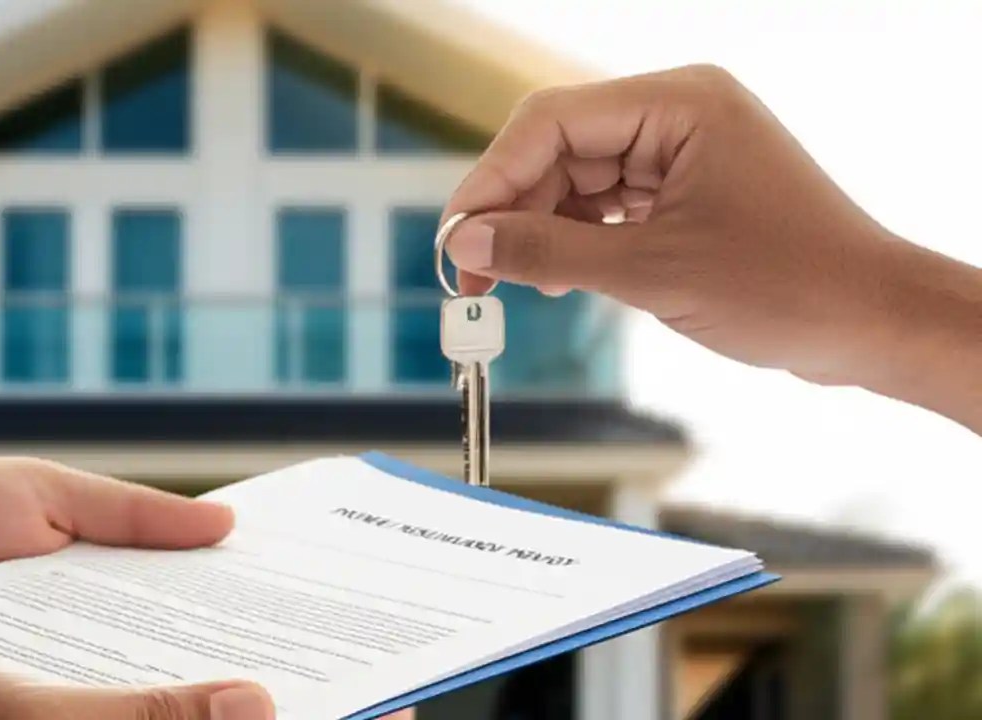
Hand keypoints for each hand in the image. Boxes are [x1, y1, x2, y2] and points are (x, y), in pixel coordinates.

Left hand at [0, 458, 415, 718]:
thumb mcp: (49, 495)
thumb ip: (133, 514)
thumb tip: (227, 526)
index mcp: (120, 563)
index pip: (213, 584)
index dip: (273, 595)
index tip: (335, 604)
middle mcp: (108, 619)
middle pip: (203, 643)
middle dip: (272, 654)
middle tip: (341, 670)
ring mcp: (75, 662)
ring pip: (160, 684)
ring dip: (218, 691)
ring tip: (289, 696)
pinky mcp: (38, 695)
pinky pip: (100, 704)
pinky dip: (142, 709)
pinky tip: (191, 711)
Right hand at [443, 64, 981, 431]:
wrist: (871, 322)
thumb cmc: (787, 287)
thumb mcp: (649, 272)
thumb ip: (548, 251)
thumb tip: (469, 241)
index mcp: (677, 104)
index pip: (550, 123)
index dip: (490, 179)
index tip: (455, 238)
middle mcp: (677, 113)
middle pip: (558, 148)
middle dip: (511, 210)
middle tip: (472, 274)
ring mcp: (682, 150)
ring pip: (577, 178)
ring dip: (541, 229)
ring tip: (513, 283)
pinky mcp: (685, 187)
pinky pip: (608, 202)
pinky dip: (576, 239)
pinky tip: (557, 277)